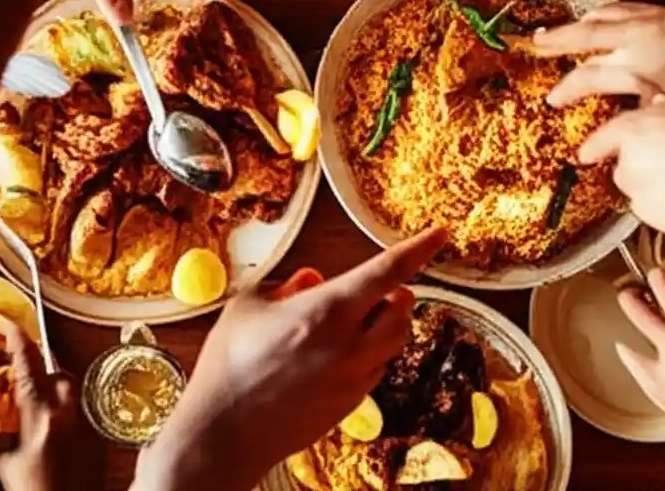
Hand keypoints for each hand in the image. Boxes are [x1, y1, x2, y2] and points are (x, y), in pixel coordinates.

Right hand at [0, 322, 84, 490]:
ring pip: (72, 393)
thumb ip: (7, 428)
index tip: (12, 327)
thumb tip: (6, 408)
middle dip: (42, 376)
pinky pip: (82, 414)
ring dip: (56, 395)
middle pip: (57, 376)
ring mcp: (85, 426)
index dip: (18, 344)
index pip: (27, 370)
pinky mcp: (98, 438)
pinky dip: (68, 417)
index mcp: (38, 419)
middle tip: (27, 388)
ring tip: (42, 415)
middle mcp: (65, 417)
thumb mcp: (6, 461)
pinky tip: (57, 436)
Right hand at [134, 227, 447, 490]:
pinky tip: (339, 353)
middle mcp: (349, 344)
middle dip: (399, 293)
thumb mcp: (248, 306)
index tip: (440, 233)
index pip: (388, 272)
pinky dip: (370, 353)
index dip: (419, 248)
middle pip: (404, 310)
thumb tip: (313, 281)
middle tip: (379, 289)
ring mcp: (353, 378)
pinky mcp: (351, 404)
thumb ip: (286, 285)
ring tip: (355, 320)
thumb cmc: (228, 364)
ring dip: (387, 323)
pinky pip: (376, 369)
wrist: (223, 432)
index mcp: (325, 310)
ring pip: (395, 342)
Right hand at [537, 2, 664, 114]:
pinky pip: (618, 8)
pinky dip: (600, 13)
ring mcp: (645, 21)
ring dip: (574, 24)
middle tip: (534, 46)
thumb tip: (618, 118)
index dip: (565, 89)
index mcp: (636, 69)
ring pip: (598, 17)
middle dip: (554, 42)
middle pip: (582, 36)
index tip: (554, 99)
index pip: (586, 77)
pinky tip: (597, 17)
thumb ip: (639, 108)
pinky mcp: (657, 11)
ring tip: (557, 30)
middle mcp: (635, 41)